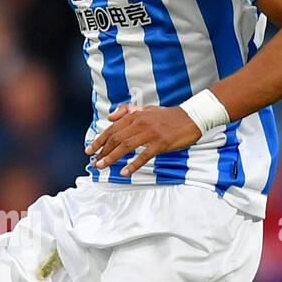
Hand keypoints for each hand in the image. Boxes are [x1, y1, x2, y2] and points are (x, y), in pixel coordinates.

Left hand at [85, 103, 201, 176]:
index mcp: (135, 115)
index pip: (112, 129)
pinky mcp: (160, 143)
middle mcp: (140, 123)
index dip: (99, 140)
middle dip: (102, 151)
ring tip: (102, 166)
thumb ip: (127, 110)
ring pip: (126, 146)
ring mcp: (150, 134)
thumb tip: (110, 116)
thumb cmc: (168, 116)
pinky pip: (143, 156)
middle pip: (116, 138)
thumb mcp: (146, 109)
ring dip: (112, 157)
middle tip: (94, 162)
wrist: (191, 117)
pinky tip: (124, 172)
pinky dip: (133, 165)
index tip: (90, 149)